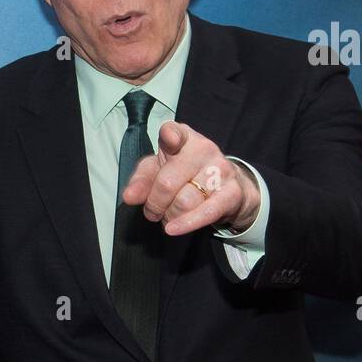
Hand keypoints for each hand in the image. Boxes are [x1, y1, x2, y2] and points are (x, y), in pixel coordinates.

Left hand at [120, 121, 259, 235]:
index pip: (175, 132)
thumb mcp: (158, 171)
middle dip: (154, 204)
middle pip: (167, 183)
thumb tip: (129, 196)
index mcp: (183, 138)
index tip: (169, 140)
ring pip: (183, 202)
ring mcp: (221, 170)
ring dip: (169, 216)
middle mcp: (204, 149)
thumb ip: (141, 181)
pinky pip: (207, 212)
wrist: (225, 186)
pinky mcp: (232, 192)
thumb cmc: (184, 174)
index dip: (171, 136)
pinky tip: (173, 228)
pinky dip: (187, 223)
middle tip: (152, 211)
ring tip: (168, 216)